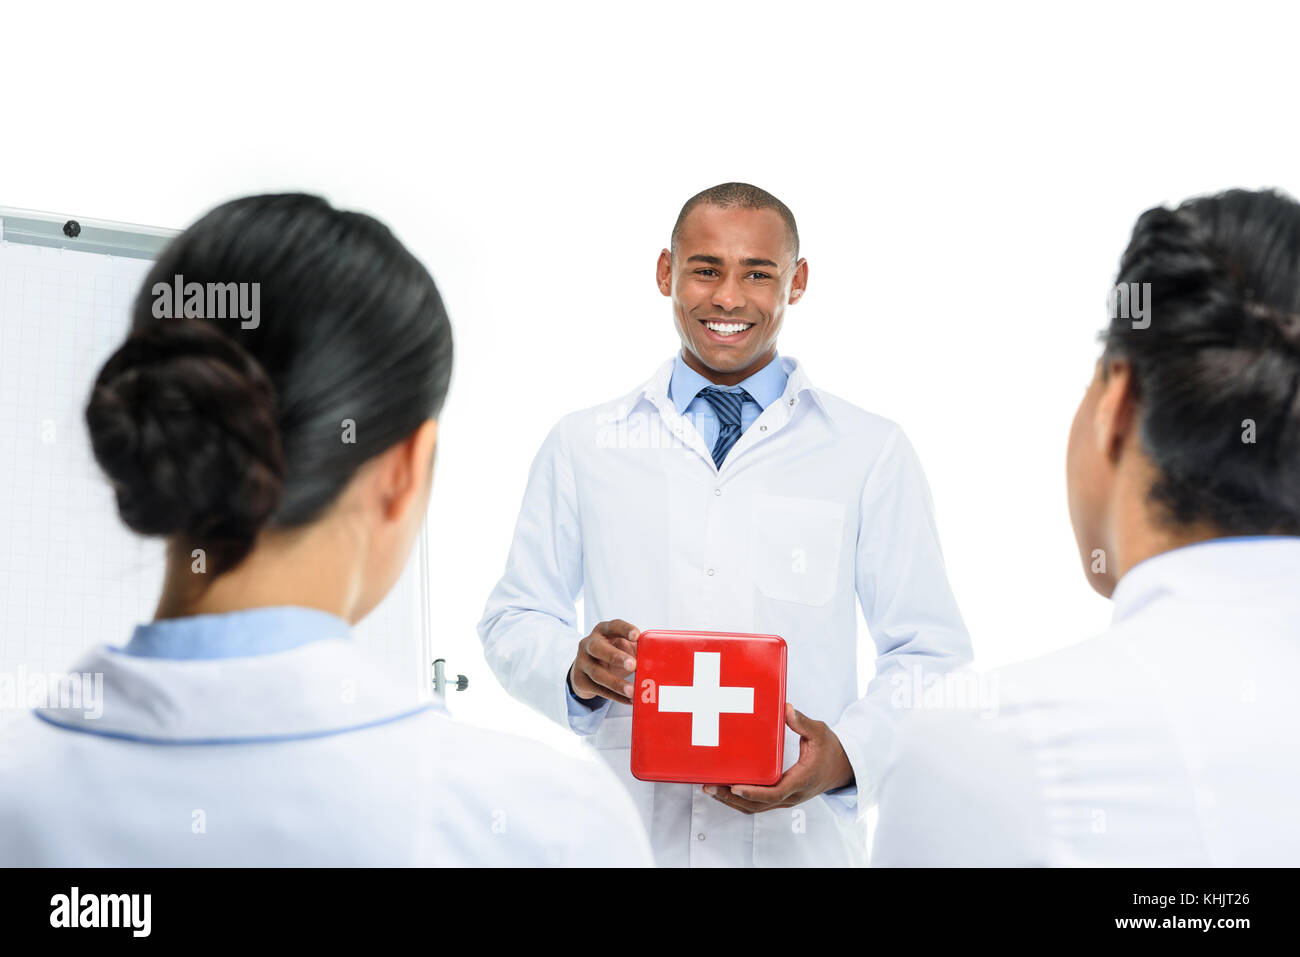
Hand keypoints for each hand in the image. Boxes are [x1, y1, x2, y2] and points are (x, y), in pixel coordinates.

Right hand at [569, 619, 639, 705]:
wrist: (586, 668)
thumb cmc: (610, 653)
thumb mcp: (622, 646)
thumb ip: (636, 648)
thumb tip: (656, 658)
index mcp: (602, 631)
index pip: (613, 626)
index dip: (625, 630)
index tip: (637, 636)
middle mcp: (588, 644)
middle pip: (598, 648)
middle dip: (615, 656)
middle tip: (633, 665)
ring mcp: (582, 662)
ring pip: (597, 673)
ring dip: (616, 683)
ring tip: (632, 690)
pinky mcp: (580, 680)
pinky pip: (598, 690)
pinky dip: (615, 696)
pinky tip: (628, 699)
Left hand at [703, 703, 853, 813]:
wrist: (841, 768)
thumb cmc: (830, 749)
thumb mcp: (820, 732)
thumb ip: (802, 722)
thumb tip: (786, 708)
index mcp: (802, 780)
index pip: (775, 792)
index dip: (754, 793)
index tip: (735, 787)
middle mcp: (792, 795)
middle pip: (758, 805)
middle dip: (732, 798)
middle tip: (709, 786)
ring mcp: (785, 799)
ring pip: (755, 808)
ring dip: (731, 802)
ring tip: (709, 789)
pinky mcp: (780, 798)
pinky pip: (757, 804)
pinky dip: (739, 800)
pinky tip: (723, 790)